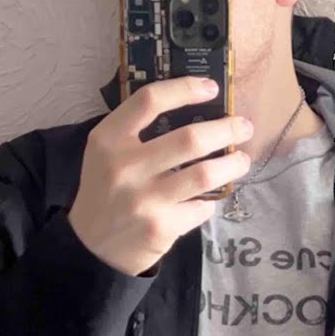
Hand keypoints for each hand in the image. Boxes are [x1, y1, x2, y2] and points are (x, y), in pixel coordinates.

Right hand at [67, 76, 252, 276]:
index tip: (211, 88)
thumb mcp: (107, 152)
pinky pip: (200, 207)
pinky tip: (206, 199)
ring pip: (205, 174)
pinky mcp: (160, 228)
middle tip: (243, 127)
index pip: (149, 101)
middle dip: (226, 129)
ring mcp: (144, 200)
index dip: (185, 89)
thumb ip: (137, 129)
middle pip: (190, 139)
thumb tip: (196, 107)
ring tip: (242, 160)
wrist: (91, 247)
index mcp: (108, 140)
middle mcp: (124, 167)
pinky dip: (209, 202)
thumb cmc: (107, 189)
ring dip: (232, 164)